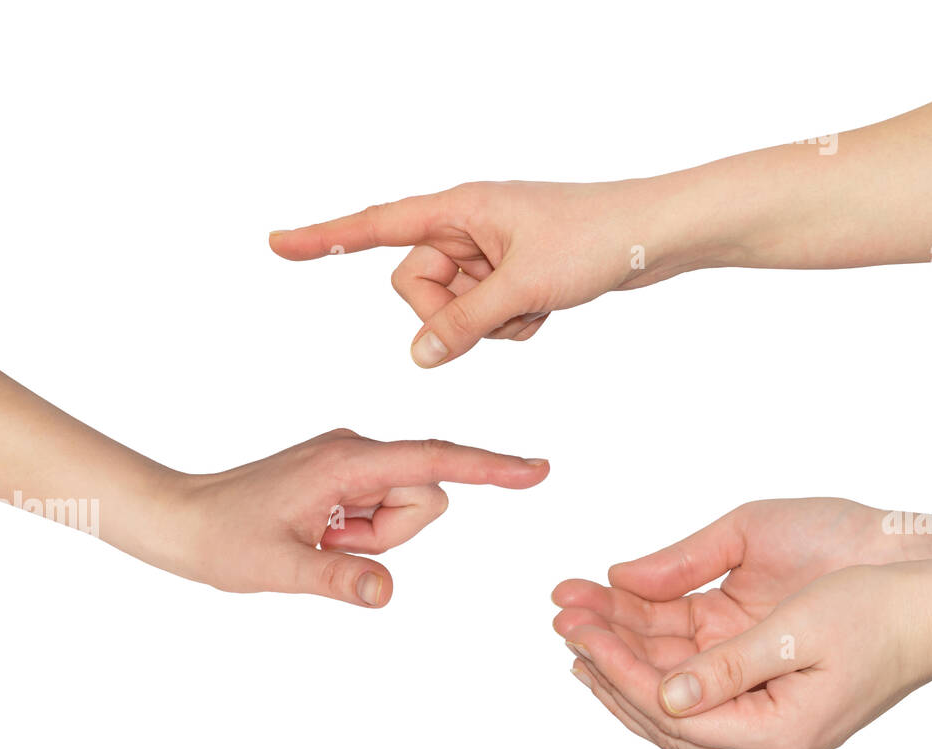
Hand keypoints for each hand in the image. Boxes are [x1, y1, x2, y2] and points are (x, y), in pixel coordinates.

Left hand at [169, 429, 547, 600]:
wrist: (181, 520)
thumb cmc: (222, 538)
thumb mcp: (278, 569)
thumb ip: (337, 579)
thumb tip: (385, 593)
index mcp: (347, 463)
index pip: (436, 463)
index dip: (489, 468)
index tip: (536, 470)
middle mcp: (356, 452)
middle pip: (425, 497)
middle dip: (393, 534)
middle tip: (330, 542)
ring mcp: (351, 465)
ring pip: (405, 511)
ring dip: (373, 539)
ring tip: (320, 539)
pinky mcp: (345, 479)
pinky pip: (381, 514)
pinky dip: (360, 536)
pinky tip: (318, 534)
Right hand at [269, 180, 675, 367]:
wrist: (653, 235)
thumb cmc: (594, 240)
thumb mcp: (521, 289)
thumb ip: (462, 324)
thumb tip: (417, 357)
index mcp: (457, 208)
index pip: (376, 227)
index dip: (325, 240)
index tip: (277, 244)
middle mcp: (464, 226)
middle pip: (414, 287)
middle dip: (448, 314)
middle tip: (499, 309)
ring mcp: (486, 253)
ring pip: (450, 310)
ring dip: (487, 325)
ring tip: (533, 305)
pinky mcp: (508, 275)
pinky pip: (483, 317)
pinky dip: (509, 325)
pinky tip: (545, 309)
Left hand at [557, 519, 931, 748]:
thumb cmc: (883, 608)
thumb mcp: (801, 629)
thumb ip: (725, 665)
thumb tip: (660, 693)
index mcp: (777, 737)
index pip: (670, 713)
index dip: (618, 670)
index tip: (578, 629)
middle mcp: (768, 746)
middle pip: (663, 718)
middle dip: (609, 668)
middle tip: (565, 625)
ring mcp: (770, 731)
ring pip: (674, 707)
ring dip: (626, 665)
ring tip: (580, 627)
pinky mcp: (770, 706)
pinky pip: (697, 693)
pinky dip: (657, 664)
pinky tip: (627, 637)